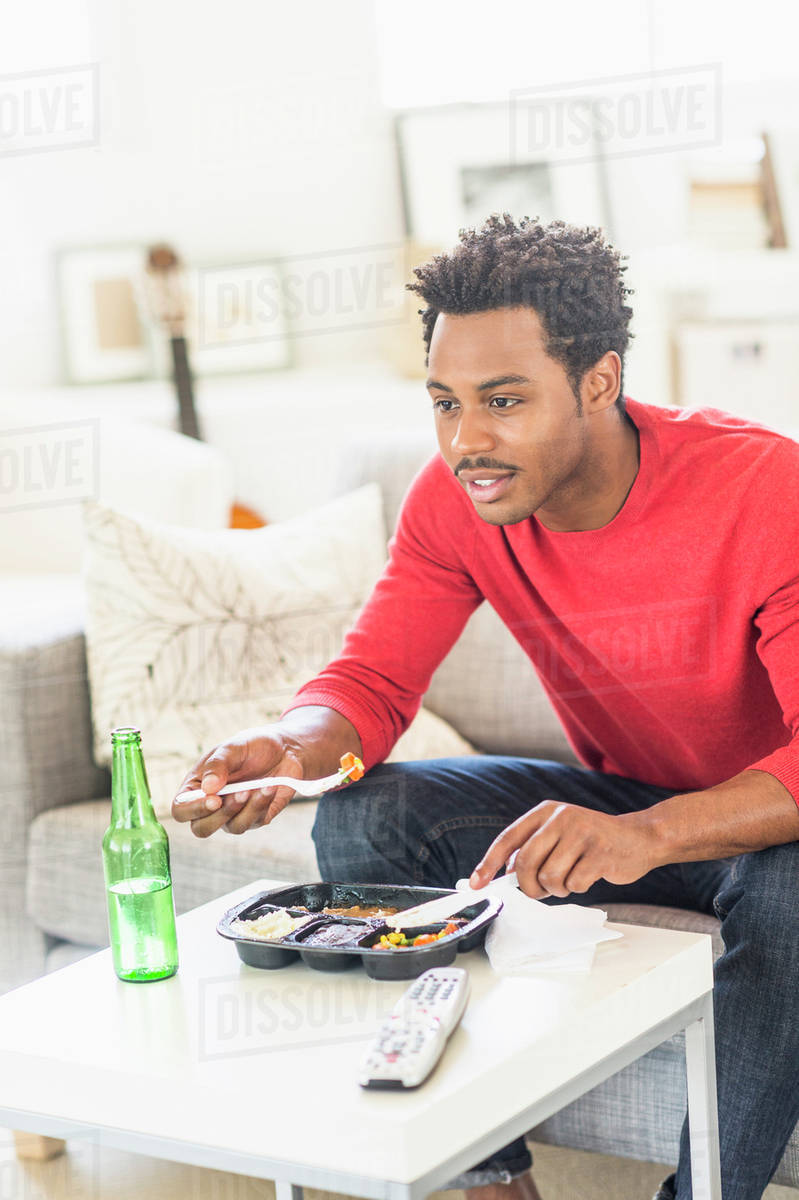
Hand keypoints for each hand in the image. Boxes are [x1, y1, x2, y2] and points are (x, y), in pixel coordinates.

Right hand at [172, 725, 303, 837]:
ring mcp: (233, 814)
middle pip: (202, 829)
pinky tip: (269, 787)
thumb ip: (218, 764)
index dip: (193, 809)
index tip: (214, 799)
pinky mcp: (255, 817)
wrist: (284, 749)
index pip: (181, 809)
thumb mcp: (233, 747)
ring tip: (256, 786)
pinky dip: (262, 804)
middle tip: (239, 794)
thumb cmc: (252, 746)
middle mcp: (212, 804)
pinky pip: (254, 821)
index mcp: (197, 786)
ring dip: (246, 808)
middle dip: (221, 815)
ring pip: (232, 828)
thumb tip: (208, 788)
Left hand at [469, 801, 659, 898]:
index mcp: (545, 811)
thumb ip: (533, 848)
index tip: (477, 884)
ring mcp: (581, 834)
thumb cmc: (592, 841)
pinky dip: (577, 888)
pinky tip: (588, 876)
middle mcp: (561, 817)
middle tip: (540, 891)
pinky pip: (574, 884)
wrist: (639, 838)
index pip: (508, 838)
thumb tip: (501, 874)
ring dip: (557, 889)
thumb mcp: (559, 834)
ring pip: (549, 878)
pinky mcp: (600, 853)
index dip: (488, 863)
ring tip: (570, 879)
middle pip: (525, 863)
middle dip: (529, 886)